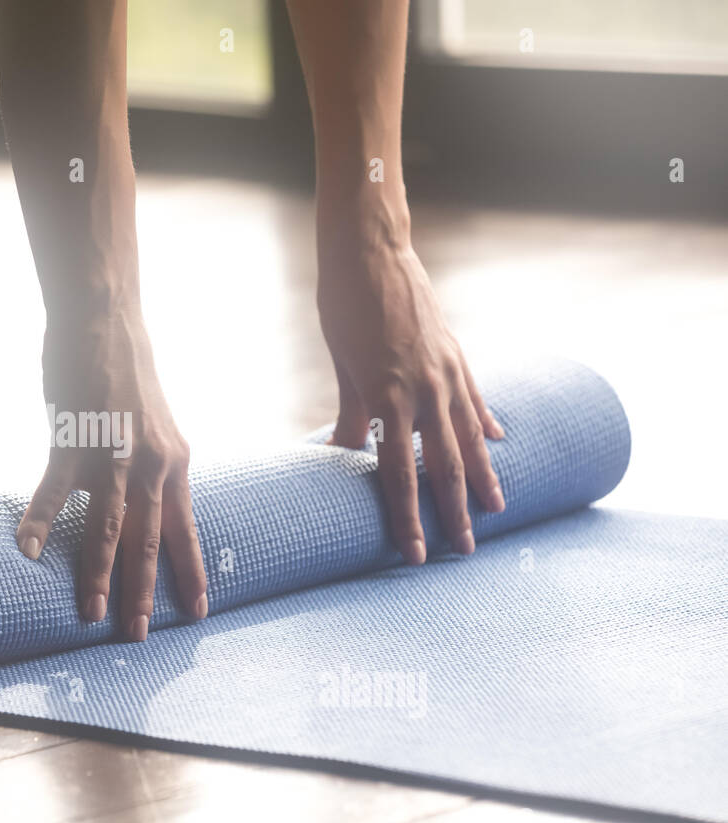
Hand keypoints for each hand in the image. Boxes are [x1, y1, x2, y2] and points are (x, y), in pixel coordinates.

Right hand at [15, 314, 207, 639]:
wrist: (106, 322)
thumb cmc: (126, 371)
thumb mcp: (157, 424)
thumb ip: (154, 463)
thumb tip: (147, 498)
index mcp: (175, 463)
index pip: (185, 530)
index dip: (191, 573)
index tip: (197, 612)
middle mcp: (152, 465)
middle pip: (149, 541)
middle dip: (143, 593)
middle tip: (139, 635)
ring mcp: (113, 456)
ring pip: (108, 528)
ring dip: (99, 574)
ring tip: (93, 614)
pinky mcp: (74, 442)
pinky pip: (54, 492)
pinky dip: (41, 523)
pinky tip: (30, 552)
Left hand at [317, 208, 504, 563]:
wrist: (370, 252)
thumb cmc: (344, 308)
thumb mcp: (343, 366)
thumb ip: (352, 414)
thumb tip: (341, 456)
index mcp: (389, 398)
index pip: (401, 474)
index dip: (409, 518)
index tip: (417, 554)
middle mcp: (426, 390)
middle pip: (445, 465)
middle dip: (454, 513)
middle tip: (465, 552)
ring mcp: (447, 371)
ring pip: (469, 436)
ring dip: (483, 477)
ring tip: (497, 509)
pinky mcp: (456, 354)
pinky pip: (475, 398)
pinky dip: (484, 423)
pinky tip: (495, 442)